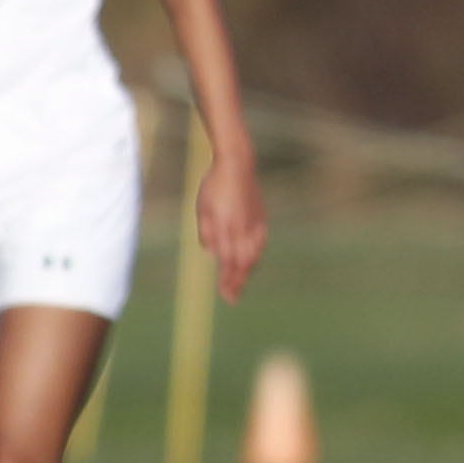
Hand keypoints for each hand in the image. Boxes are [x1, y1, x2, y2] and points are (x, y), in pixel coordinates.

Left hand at [197, 152, 267, 301]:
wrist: (237, 163)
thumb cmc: (215, 185)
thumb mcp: (203, 207)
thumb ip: (207, 231)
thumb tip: (213, 253)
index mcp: (228, 225)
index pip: (229, 260)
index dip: (227, 280)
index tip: (225, 295)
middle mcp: (244, 228)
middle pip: (243, 262)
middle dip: (238, 282)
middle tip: (232, 298)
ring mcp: (254, 223)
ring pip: (254, 255)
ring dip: (246, 272)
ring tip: (238, 285)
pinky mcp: (260, 218)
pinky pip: (259, 244)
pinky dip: (254, 257)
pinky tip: (250, 263)